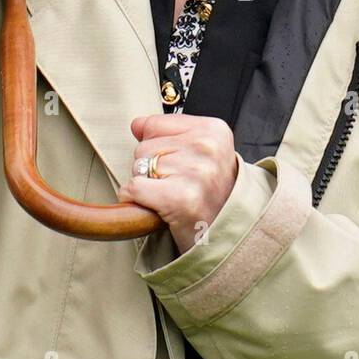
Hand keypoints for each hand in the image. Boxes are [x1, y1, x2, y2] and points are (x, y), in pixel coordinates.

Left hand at [117, 114, 237, 255]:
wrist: (225, 234)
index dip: (159, 147)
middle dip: (152, 167)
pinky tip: (157, 207)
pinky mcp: (178, 198)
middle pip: (144, 146)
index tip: (180, 164)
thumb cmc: (211, 195)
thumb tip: (137, 125)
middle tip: (178, 184)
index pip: (154, 123)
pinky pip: (133, 188)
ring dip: (147, 185)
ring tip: (172, 196)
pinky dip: (136, 200)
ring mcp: (195, 172)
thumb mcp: (202, 153)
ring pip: (138, 167)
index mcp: (213, 130)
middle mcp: (207, 147)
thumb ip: (169, 133)